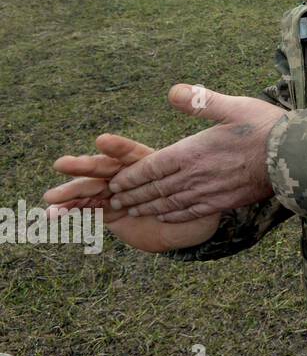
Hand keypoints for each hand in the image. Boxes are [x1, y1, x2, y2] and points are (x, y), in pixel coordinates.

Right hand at [47, 134, 220, 251]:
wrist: (195, 223)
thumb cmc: (202, 193)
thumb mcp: (207, 175)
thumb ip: (205, 157)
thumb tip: (209, 132)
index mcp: (151, 163)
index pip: (133, 153)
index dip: (118, 147)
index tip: (102, 141)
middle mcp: (131, 175)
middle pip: (106, 169)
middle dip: (83, 167)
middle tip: (61, 164)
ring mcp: (119, 193)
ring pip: (91, 191)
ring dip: (70, 193)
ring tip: (50, 198)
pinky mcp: (111, 213)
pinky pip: (89, 212)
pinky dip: (71, 213)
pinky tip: (52, 216)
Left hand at [105, 84, 285, 221]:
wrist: (294, 157)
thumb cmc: (265, 127)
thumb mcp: (233, 106)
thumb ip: (201, 101)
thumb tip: (173, 92)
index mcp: (193, 151)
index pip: (152, 166)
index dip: (130, 176)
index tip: (114, 181)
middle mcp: (196, 175)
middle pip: (155, 189)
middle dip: (132, 195)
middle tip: (114, 201)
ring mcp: (210, 192)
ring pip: (170, 203)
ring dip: (147, 208)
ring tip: (131, 212)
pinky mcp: (225, 202)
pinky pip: (192, 213)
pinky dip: (174, 216)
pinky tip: (166, 217)